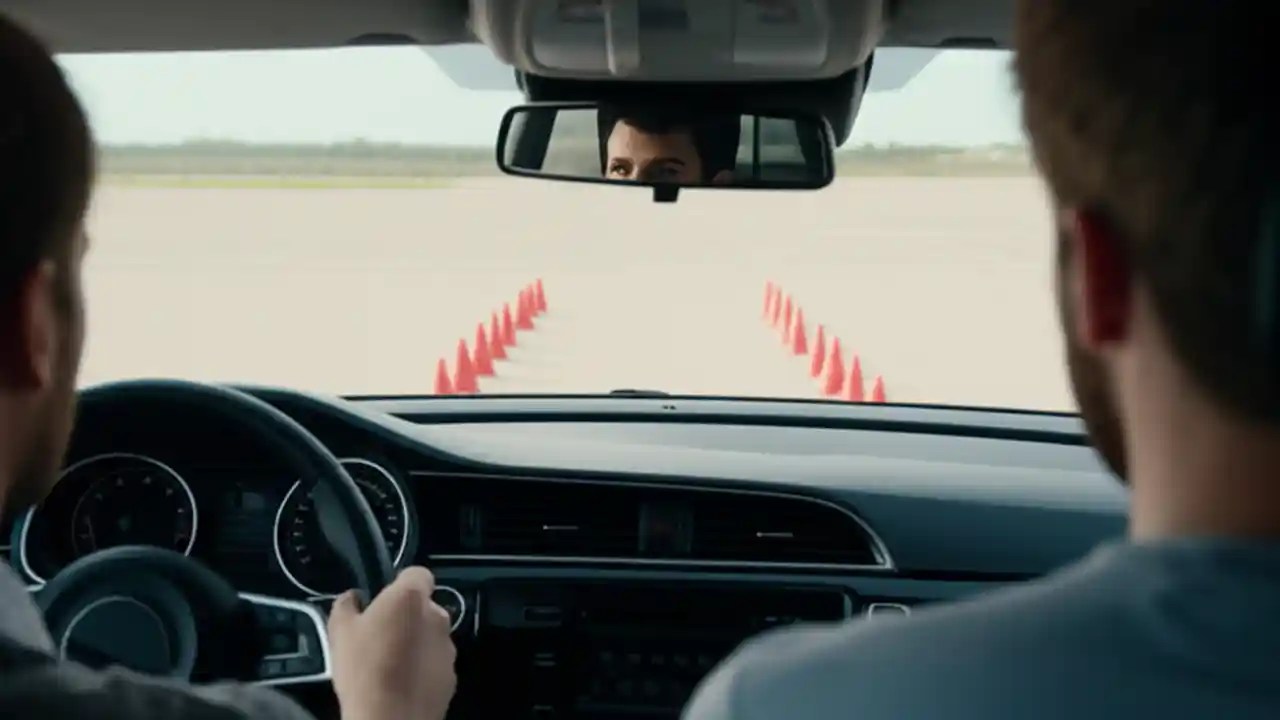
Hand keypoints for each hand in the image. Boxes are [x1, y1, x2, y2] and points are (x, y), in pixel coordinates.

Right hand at [328, 567, 456, 719]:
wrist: (390, 718)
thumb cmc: (363, 668)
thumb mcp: (340, 631)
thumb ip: (347, 605)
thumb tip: (353, 596)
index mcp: (411, 597)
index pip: (419, 573)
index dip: (403, 583)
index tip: (386, 600)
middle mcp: (437, 615)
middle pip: (425, 607)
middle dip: (408, 617)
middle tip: (383, 636)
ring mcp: (449, 646)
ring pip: (432, 635)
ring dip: (417, 643)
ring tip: (391, 665)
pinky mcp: (453, 673)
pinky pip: (436, 662)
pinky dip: (425, 667)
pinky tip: (404, 683)